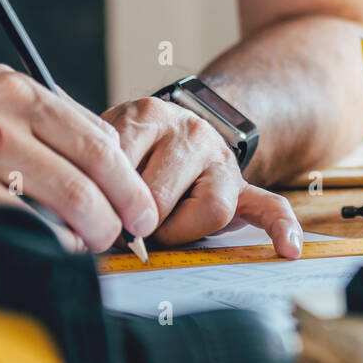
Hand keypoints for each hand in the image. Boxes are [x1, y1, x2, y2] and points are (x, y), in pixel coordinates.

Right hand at [0, 63, 159, 252]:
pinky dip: (45, 243)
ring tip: (90, 241)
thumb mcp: (3, 92)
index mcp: (22, 94)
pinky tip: (50, 246)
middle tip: (123, 234)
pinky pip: (15, 227)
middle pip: (87, 177)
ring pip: (60, 203)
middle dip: (117, 215)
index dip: (130, 184)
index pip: (100, 142)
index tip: (143, 209)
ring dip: (87, 232)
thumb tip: (116, 161)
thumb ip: (56, 121)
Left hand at [101, 96, 302, 255]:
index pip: (121, 176)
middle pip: (160, 198)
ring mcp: (222, 162)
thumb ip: (92, 168)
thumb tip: (74, 219)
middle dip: (138, 222)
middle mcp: (192, 132)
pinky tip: (288, 247)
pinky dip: (281, 229)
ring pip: (212, 211)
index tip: (95, 215)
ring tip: (164, 225)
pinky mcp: (244, 189)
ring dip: (179, 231)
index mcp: (147, 115)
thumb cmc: (132, 148)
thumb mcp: (105, 141)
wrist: (177, 130)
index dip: (104, 206)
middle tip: (129, 221)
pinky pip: (272, 207)